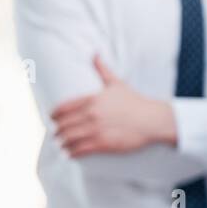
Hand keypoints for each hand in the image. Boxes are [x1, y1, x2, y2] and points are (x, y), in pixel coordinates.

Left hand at [52, 56, 176, 156]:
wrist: (153, 120)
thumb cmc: (136, 102)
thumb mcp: (117, 84)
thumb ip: (103, 69)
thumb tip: (95, 53)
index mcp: (91, 99)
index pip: (62, 109)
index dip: (53, 116)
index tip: (53, 120)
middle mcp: (91, 114)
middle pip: (63, 125)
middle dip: (58, 131)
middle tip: (57, 134)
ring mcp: (97, 130)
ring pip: (69, 138)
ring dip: (62, 143)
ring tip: (62, 145)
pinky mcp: (104, 143)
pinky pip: (80, 149)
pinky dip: (72, 153)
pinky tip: (70, 153)